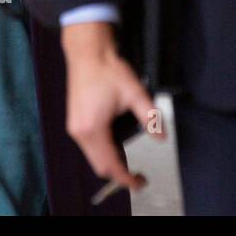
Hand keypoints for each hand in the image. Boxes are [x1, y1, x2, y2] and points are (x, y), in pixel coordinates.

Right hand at [61, 21, 163, 193]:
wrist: (87, 53)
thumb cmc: (106, 69)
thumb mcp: (135, 93)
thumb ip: (150, 117)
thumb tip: (161, 136)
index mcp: (93, 128)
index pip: (111, 165)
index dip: (126, 178)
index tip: (139, 182)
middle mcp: (80, 132)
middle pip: (99, 166)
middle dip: (119, 173)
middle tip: (137, 174)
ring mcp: (75, 127)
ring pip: (93, 157)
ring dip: (110, 161)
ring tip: (128, 158)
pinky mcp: (74, 122)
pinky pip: (88, 147)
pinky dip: (102, 151)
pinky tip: (115, 143)